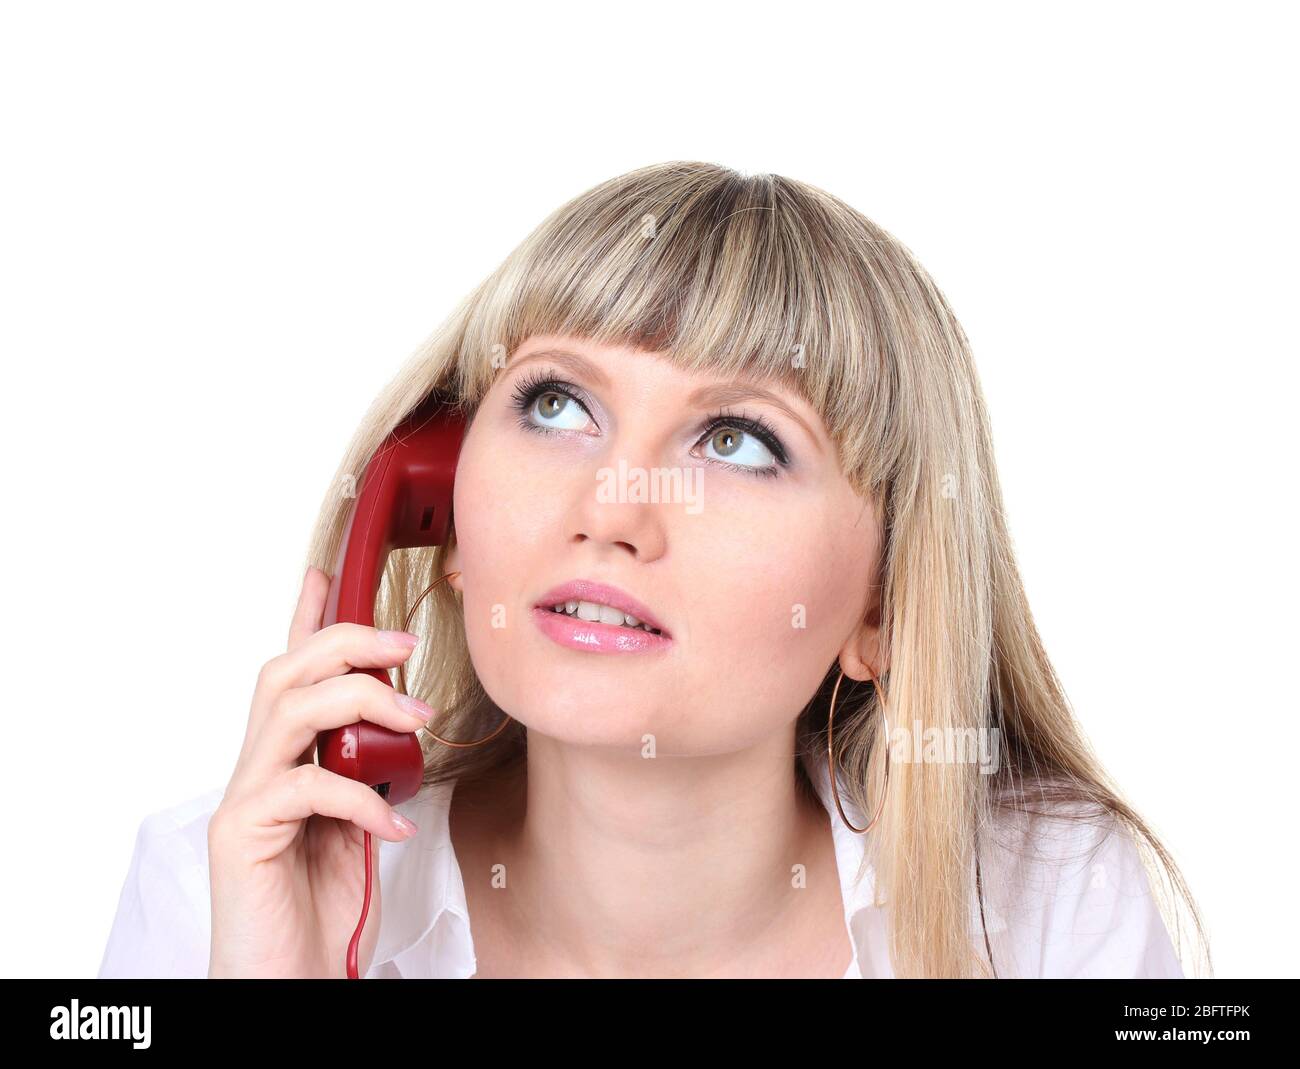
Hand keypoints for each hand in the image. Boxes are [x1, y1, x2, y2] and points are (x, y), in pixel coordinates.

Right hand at [206, 566, 432, 977]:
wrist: (291, 981)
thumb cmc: (324, 908)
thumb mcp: (361, 825)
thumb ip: (368, 775)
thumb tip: (403, 733)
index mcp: (286, 761)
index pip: (290, 674)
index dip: (305, 618)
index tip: (328, 574)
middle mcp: (256, 770)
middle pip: (285, 672)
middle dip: (347, 644)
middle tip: (407, 649)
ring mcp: (244, 800)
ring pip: (287, 710)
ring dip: (360, 701)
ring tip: (414, 723)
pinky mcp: (241, 836)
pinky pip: (305, 786)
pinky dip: (361, 796)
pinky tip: (394, 821)